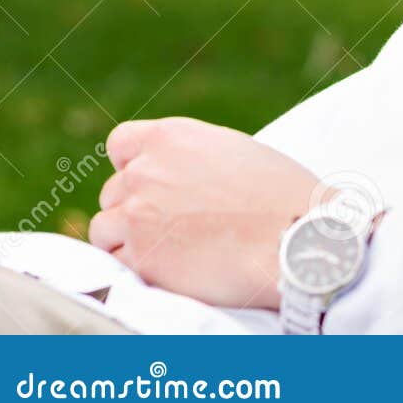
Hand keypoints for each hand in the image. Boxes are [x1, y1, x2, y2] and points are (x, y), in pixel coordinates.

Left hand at [90, 117, 320, 309]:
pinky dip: (136, 266)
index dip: (134, 164)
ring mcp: (137, 214)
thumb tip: (173, 174)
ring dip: (129, 238)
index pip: (121, 143)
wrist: (296, 238)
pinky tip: (171, 266)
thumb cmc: (282, 195)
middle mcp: (146, 170)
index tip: (151, 182)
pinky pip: (115, 261)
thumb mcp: (235, 151)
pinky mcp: (138, 257)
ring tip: (171, 247)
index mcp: (173, 137)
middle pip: (115, 189)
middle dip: (137, 205)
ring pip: (106, 226)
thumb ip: (192, 158)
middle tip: (173, 224)